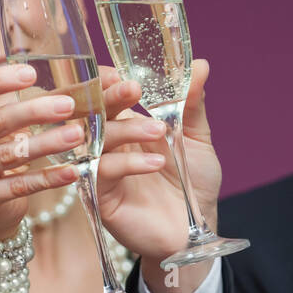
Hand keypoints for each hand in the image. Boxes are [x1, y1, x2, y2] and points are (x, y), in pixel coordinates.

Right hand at [0, 62, 82, 241]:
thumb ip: (18, 104)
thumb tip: (67, 87)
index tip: (32, 74)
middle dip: (34, 112)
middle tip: (68, 105)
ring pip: (9, 154)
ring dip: (47, 143)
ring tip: (76, 135)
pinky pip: (16, 186)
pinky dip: (47, 178)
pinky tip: (71, 172)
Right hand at [95, 60, 222, 292]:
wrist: (196, 229)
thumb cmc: (192, 185)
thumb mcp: (195, 139)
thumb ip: (192, 104)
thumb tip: (200, 64)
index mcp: (125, 128)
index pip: (105, 98)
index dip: (106, 82)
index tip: (120, 71)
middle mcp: (108, 147)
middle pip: (92, 114)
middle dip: (109, 98)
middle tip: (132, 89)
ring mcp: (101, 172)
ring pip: (96, 141)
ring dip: (126, 131)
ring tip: (159, 132)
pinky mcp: (101, 198)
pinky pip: (103, 173)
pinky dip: (127, 164)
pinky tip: (155, 162)